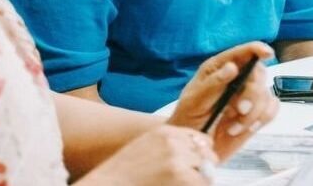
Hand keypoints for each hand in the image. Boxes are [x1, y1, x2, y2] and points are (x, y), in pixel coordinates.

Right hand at [79, 125, 216, 185]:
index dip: (201, 155)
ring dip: (198, 181)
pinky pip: (203, 184)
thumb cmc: (121, 175)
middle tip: (186, 180)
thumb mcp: (146, 148)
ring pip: (207, 172)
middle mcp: (174, 142)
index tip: (197, 166)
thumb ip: (172, 147)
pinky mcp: (182, 178)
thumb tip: (199, 157)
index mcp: (165, 132)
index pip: (201, 139)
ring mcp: (179, 160)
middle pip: (207, 155)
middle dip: (202, 169)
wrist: (106, 185)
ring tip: (176, 185)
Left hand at [168, 41, 277, 159]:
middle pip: (259, 74)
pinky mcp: (256, 114)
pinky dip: (259, 120)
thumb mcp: (194, 101)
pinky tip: (242, 129)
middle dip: (253, 92)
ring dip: (252, 113)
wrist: (192, 145)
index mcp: (220, 68)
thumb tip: (232, 67)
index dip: (256, 49)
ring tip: (232, 128)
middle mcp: (237, 78)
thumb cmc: (188, 118)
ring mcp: (248, 96)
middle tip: (240, 109)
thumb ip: (213, 84)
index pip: (242, 52)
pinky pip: (270, 111)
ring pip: (266, 95)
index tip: (266, 53)